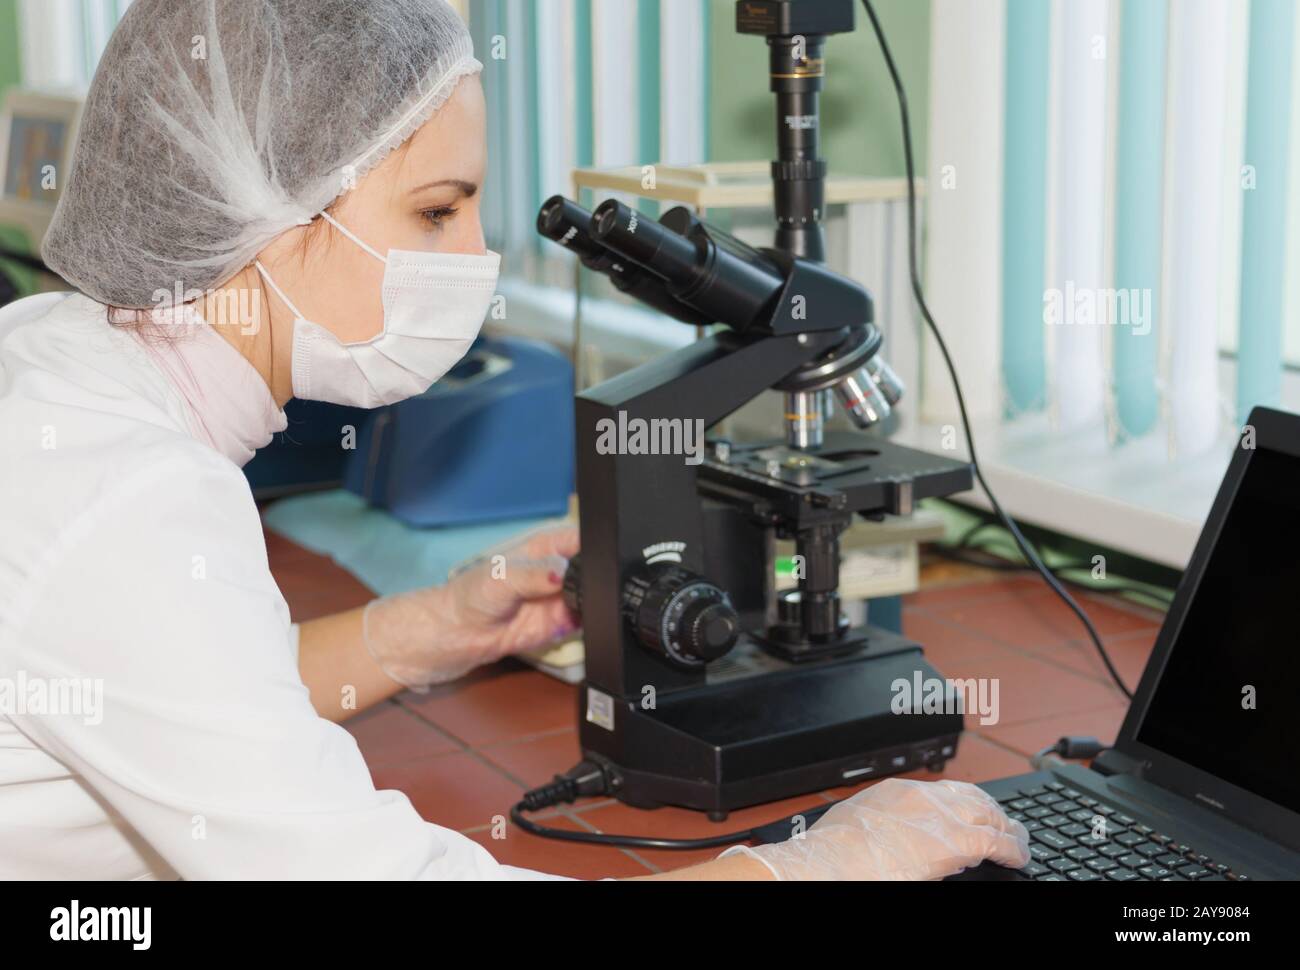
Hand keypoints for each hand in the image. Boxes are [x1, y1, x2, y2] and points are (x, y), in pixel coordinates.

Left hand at [362, 526, 578, 689]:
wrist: (459, 633)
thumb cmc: (472, 594)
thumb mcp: (501, 576)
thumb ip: (533, 574)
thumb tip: (560, 573)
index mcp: (549, 545)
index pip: (584, 536)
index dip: (596, 542)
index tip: (597, 554)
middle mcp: (561, 569)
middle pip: (595, 566)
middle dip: (598, 574)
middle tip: (581, 584)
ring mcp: (564, 597)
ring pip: (596, 594)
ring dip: (594, 600)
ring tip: (572, 602)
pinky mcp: (565, 623)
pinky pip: (588, 621)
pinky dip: (589, 621)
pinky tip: (575, 619)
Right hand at [723, 778, 1029, 880]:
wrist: (831, 863)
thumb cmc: (833, 853)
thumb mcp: (855, 825)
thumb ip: (879, 824)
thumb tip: (885, 838)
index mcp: (895, 792)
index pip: (941, 792)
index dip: (963, 802)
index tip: (971, 811)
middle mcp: (922, 798)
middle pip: (971, 797)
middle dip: (990, 810)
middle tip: (1004, 822)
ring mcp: (940, 818)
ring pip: (988, 815)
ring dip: (1006, 826)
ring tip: (1019, 838)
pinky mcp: (955, 843)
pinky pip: (996, 842)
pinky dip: (1013, 848)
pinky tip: (1019, 857)